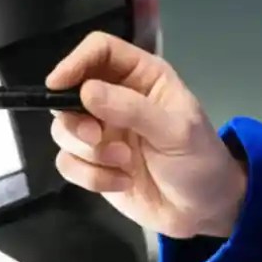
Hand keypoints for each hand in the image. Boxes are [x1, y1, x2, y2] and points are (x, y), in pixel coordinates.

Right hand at [46, 32, 246, 238]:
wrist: (203, 211)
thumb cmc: (200, 161)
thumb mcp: (176, 131)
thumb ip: (132, 109)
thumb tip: (86, 91)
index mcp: (142, 76)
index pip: (99, 50)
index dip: (76, 62)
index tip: (58, 85)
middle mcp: (116, 98)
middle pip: (69, 91)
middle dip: (76, 118)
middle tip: (96, 136)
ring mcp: (101, 132)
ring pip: (64, 130)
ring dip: (89, 151)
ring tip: (124, 163)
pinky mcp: (93, 164)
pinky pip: (68, 163)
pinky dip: (91, 177)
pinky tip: (122, 182)